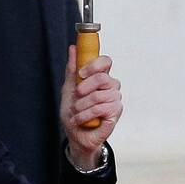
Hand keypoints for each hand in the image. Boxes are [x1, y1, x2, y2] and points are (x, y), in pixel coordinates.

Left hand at [60, 45, 122, 166]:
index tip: (81, 73)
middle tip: (76, 95)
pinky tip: (80, 119)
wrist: (75, 135)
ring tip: (76, 112)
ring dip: (82, 105)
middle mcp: (111, 87)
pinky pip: (100, 108)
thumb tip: (73, 48)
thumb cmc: (74, 113)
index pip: (106, 61)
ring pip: (99, 95)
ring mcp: (115, 100)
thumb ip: (72, 69)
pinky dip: (85, 115)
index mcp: (102, 78)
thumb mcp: (69, 89)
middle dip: (84, 87)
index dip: (94, 65)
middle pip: (102, 78)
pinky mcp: (115, 113)